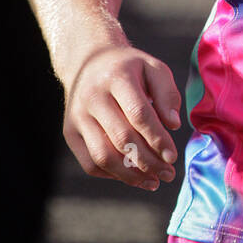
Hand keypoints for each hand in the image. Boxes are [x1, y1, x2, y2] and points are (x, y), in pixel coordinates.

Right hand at [63, 46, 181, 190]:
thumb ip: (167, 94)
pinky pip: (90, 163)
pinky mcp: (69, 132)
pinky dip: (112, 175)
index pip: (138, 114)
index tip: (172, 156)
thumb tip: (173, 125)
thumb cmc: (129, 68)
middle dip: (148, 161)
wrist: (89, 61)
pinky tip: (133, 176)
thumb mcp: (153, 68)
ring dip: (130, 175)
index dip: (157, 138)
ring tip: (153, 181)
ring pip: (103, 156)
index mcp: (117, 76)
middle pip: (122, 138)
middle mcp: (93, 97)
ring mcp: (78, 116)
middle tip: (168, 173)